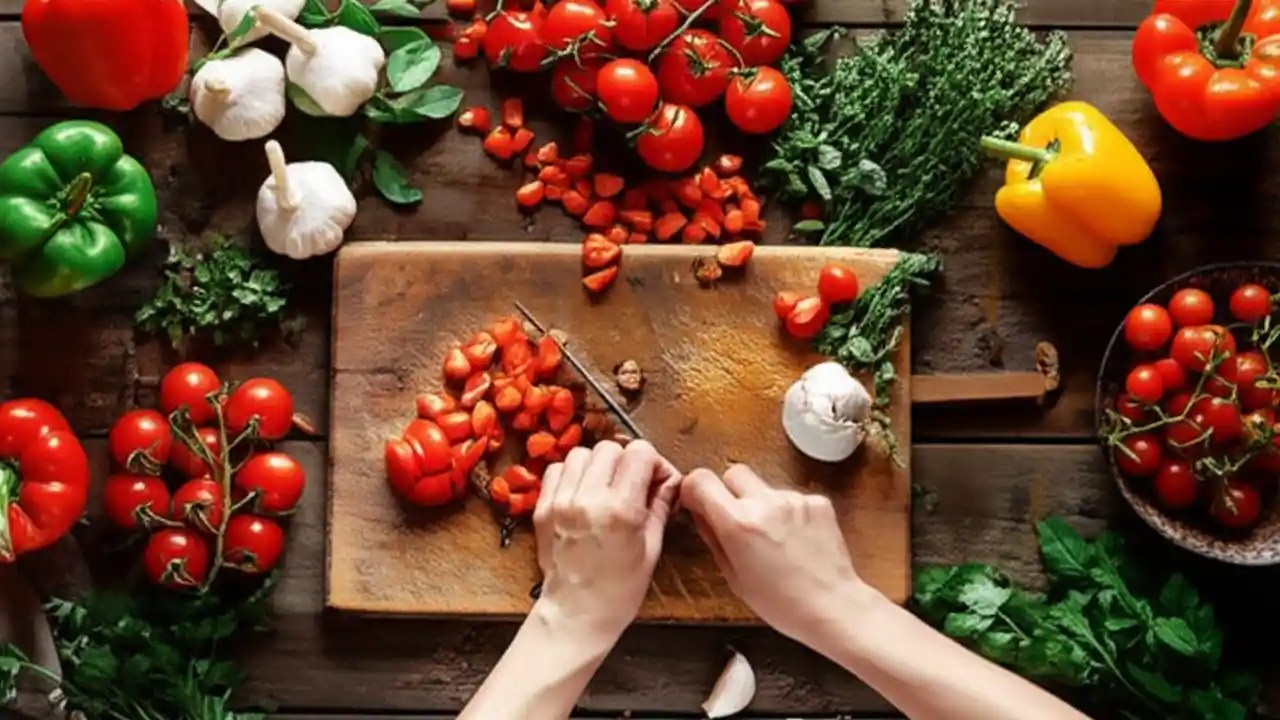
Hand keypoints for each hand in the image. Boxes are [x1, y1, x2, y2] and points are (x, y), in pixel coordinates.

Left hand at [532, 440, 680, 642]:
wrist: (576, 614)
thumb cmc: (618, 590)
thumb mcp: (651, 548)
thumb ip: (660, 506)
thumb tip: (671, 481)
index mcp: (620, 510)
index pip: (640, 452)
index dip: (654, 462)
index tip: (656, 480)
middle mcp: (588, 499)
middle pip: (611, 448)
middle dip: (627, 461)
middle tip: (632, 485)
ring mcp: (561, 502)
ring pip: (582, 453)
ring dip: (598, 465)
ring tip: (606, 488)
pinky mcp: (543, 507)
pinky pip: (558, 469)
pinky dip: (572, 474)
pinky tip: (583, 493)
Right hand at [682, 465, 875, 647]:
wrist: (832, 607)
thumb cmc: (782, 603)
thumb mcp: (733, 576)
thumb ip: (713, 537)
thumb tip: (700, 512)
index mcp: (738, 524)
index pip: (701, 479)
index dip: (695, 490)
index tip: (699, 501)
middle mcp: (765, 504)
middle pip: (734, 473)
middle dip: (730, 492)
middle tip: (737, 520)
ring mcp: (794, 500)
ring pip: (764, 487)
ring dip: (762, 504)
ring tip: (774, 540)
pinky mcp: (817, 501)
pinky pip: (791, 497)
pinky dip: (788, 513)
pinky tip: (795, 540)